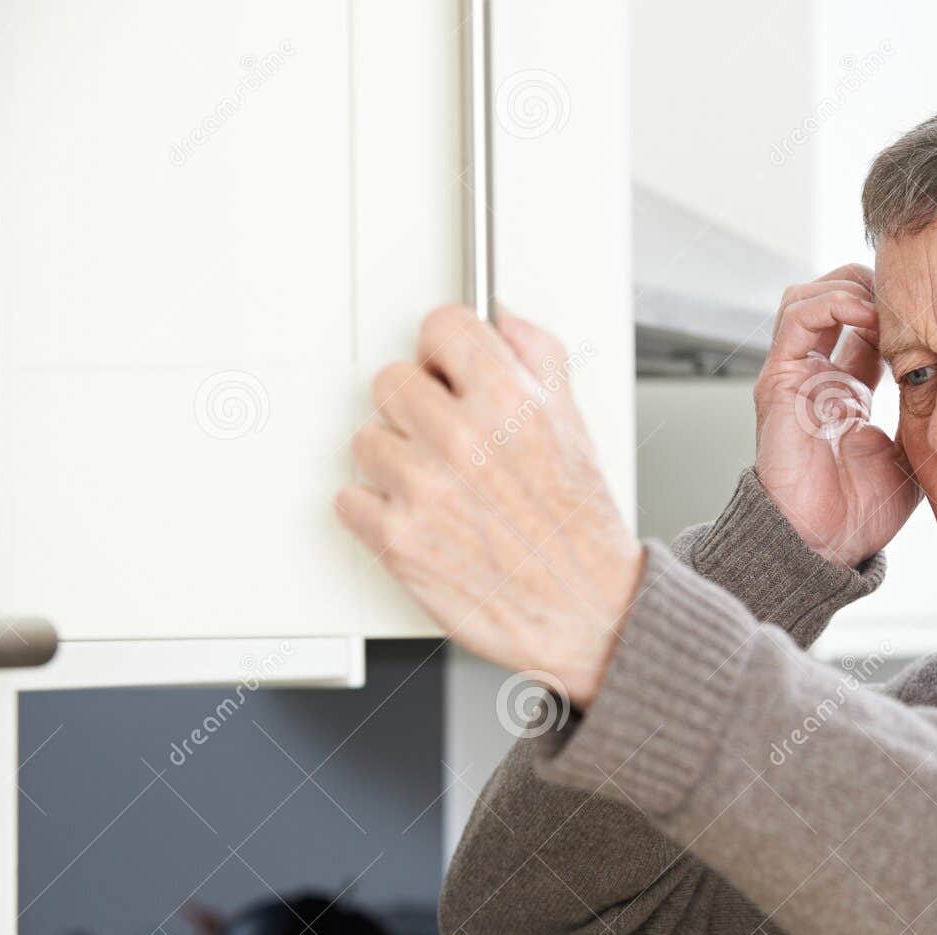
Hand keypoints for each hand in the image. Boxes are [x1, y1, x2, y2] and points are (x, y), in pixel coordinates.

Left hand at [337, 305, 641, 706]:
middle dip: (416, 406)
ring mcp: (425, 489)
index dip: (447, 350)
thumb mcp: (576, 425)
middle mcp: (464, 439)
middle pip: (391, 379)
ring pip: (366, 439)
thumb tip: (503, 319)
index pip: (442, 326)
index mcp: (511, 401)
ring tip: (439, 487)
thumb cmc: (580, 530)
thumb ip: (539, 358)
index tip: (449, 369)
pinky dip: (375, 511)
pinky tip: (419, 518)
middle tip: (445, 438)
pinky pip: (349, 499)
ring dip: (395, 460)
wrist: (587, 612)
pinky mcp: (398, 540)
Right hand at [754, 264, 920, 567]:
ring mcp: (796, 377)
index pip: (866, 327)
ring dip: (850, 287)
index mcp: (847, 392)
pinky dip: (832, 301)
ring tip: (885, 304)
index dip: (897, 311)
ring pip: (810, 297)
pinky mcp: (779, 380)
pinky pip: (797, 318)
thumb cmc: (862, 512)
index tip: (934, 315)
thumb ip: (925, 411)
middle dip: (873, 288)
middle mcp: (818, 378)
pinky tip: (864, 312)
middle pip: (835, 300)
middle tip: (911, 299)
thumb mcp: (912, 449)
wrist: (824, 543)